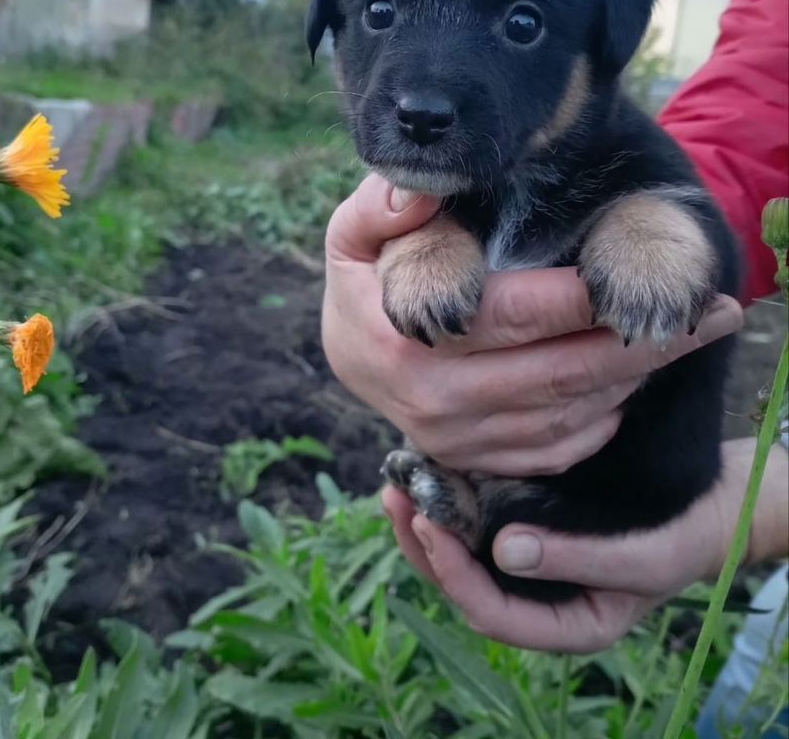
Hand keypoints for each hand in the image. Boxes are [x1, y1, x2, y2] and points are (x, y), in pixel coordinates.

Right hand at [324, 174, 742, 475]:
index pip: (516, 316)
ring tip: (685, 339)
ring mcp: (457, 439)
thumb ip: (380, 207)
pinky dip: (604, 419)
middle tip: (718, 315)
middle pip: (563, 374)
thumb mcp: (349, 235)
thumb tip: (421, 189)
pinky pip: (556, 450)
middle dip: (647, 343)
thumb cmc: (361, 286)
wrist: (350, 357)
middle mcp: (436, 401)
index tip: (649, 276)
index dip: (588, 296)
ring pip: (570, 415)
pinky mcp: (475, 459)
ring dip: (633, 378)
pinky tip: (629, 382)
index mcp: (407, 340)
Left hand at [383, 439, 788, 652]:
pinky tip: (430, 473)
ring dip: (425, 524)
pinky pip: (475, 528)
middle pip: (462, 585)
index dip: (454, 574)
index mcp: (560, 623)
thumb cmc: (677, 539)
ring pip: (461, 557)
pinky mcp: (526, 530)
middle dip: (424, 547)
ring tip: (397, 483)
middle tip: (395, 498)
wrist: (701, 510)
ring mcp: (526, 566)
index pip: (491, 613)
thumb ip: (574, 560)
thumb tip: (502, 552)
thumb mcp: (637, 557)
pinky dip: (450, 504)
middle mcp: (534, 598)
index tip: (430, 525)